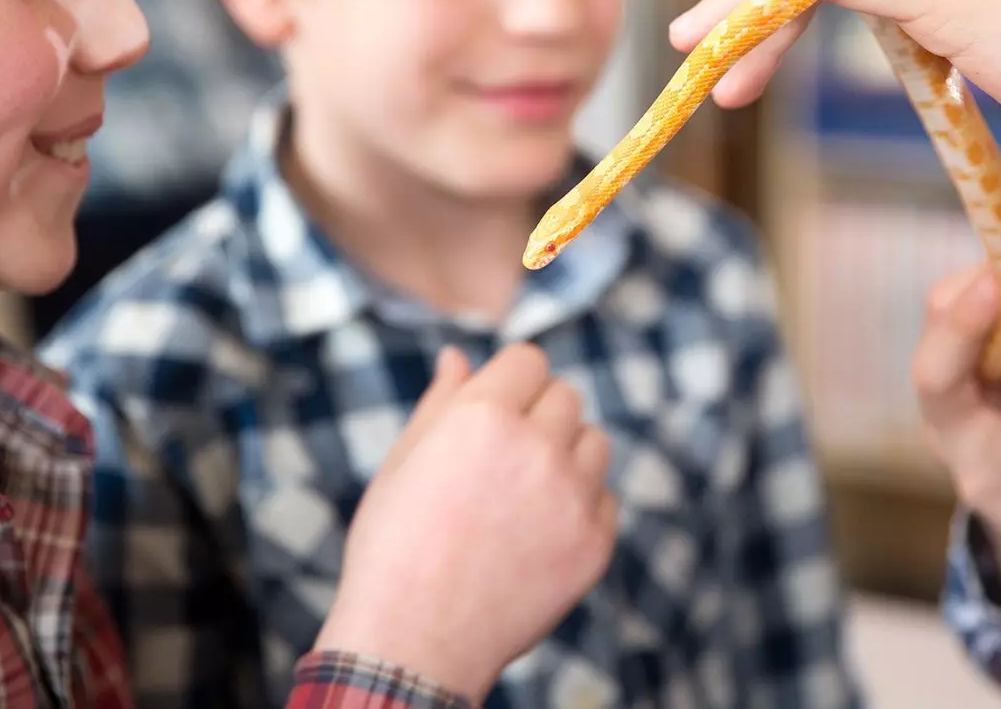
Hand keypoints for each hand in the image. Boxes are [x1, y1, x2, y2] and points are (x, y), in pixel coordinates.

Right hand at [314, 344, 616, 701]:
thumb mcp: (403, 463)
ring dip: (566, 455)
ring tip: (521, 495)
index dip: (510, 381)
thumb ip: (441, 402)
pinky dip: (580, 507)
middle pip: (566, 395)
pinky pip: (605, 497)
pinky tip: (537, 533)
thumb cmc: (394, 548)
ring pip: (595, 442)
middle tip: (501, 460)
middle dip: (538, 415)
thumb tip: (458, 357)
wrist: (413, 643)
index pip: (529, 359)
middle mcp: (536, 447)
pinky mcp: (594, 544)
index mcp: (482, 416)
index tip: (495, 410)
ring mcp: (572, 498)